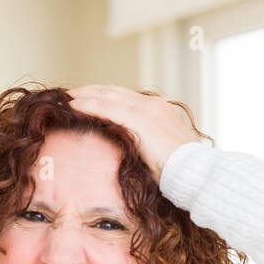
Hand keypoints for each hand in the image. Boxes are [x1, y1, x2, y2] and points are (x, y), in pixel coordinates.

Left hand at [65, 85, 203, 182]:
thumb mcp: (161, 153)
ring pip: (109, 96)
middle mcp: (153, 105)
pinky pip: (108, 108)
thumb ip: (146, 145)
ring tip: (68, 98)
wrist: (195, 173)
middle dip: (92, 91)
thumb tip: (130, 152)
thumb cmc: (180, 172)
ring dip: (86, 95)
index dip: (105, 95)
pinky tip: (74, 106)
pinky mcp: (140, 120)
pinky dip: (89, 105)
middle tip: (72, 93)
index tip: (88, 98)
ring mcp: (147, 110)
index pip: (126, 97)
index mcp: (160, 110)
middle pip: (115, 91)